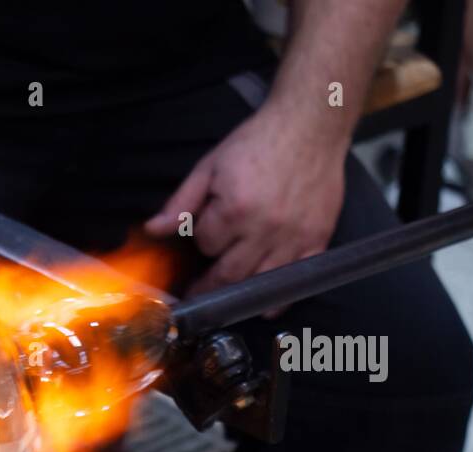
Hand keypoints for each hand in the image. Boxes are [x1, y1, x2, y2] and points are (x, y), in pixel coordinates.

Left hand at [144, 104, 347, 299]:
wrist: (312, 123)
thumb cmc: (259, 142)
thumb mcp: (211, 166)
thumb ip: (182, 202)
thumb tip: (154, 230)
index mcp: (235, 210)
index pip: (206, 246)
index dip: (203, 241)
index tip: (205, 236)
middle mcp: (265, 229)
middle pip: (229, 274)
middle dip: (210, 284)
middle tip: (199, 292)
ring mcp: (294, 237)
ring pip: (260, 283)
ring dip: (240, 294)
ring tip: (226, 296)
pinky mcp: (318, 238)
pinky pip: (297, 281)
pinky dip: (280, 299)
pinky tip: (265, 307)